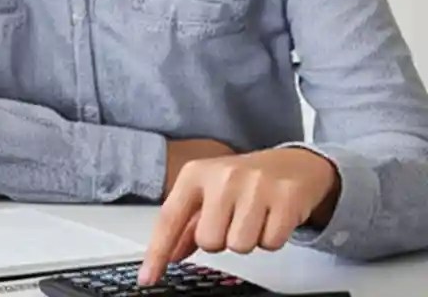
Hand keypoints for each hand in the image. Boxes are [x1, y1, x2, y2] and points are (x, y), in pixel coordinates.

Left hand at [140, 148, 339, 285]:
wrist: (293, 164)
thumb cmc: (244, 180)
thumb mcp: (209, 193)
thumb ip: (188, 225)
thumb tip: (170, 254)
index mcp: (195, 174)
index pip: (169, 219)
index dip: (157, 251)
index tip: (148, 277)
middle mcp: (222, 176)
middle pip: (209, 242)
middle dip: (220, 240)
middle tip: (232, 220)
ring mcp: (255, 185)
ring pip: (239, 246)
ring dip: (247, 240)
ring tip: (253, 218)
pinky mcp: (285, 198)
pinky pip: (270, 243)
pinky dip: (271, 238)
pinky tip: (271, 217)